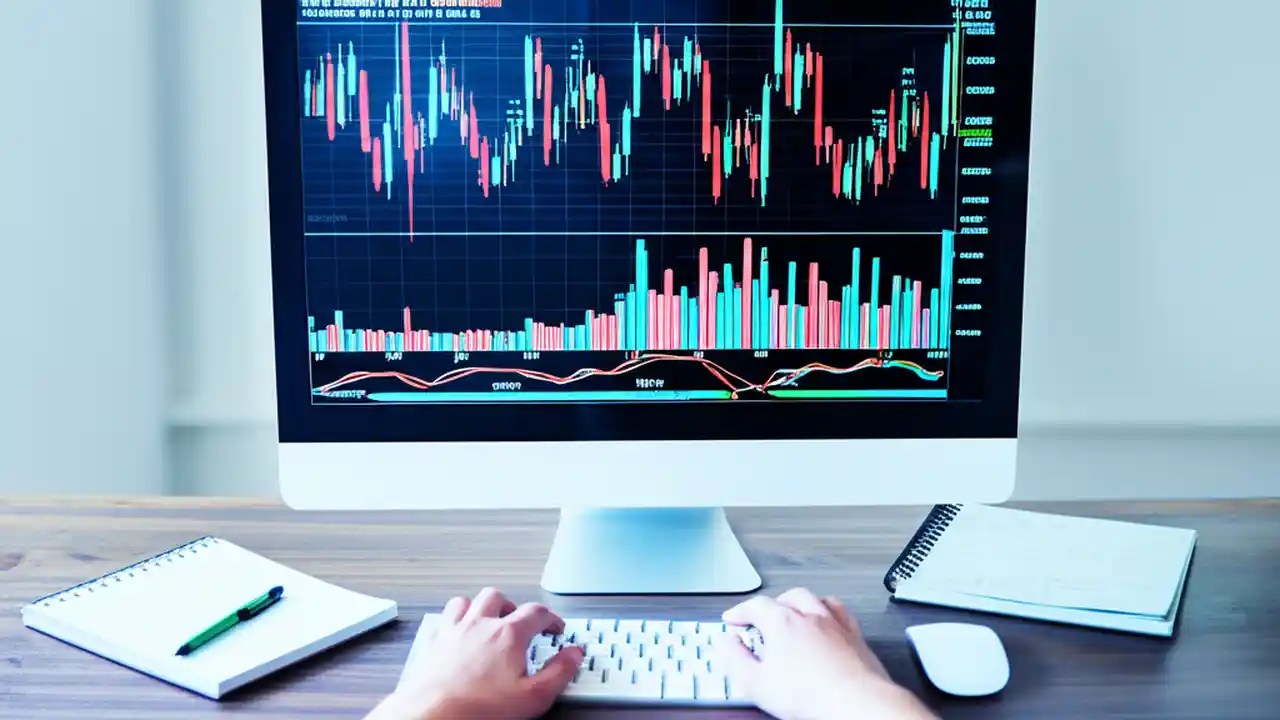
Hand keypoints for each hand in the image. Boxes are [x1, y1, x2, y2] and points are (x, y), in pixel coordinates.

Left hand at [368, 588, 583, 719]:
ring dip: (486, 606)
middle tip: (523, 623)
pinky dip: (458, 614)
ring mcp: (456, 629)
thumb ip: (559, 672)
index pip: (537, 612)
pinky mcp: (436, 639)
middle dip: (516, 608)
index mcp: (509, 635)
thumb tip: (573, 655)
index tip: (555, 628)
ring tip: (493, 618)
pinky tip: (460, 626)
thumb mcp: (533, 697)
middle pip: (502, 598)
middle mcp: (482, 624)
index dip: (551, 618)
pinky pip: (448, 613)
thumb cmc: (477, 707)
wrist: (433, 713)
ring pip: (473, 600)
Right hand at [717, 588, 935, 719]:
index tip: (733, 619)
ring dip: (800, 602)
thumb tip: (726, 643)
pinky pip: (841, 612)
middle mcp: (810, 615)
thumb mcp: (755, 682)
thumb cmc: (810, 694)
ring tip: (793, 611)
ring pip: (815, 599)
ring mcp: (835, 624)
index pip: (755, 606)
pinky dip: (829, 611)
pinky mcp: (856, 637)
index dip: (740, 611)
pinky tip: (829, 619)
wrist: (855, 702)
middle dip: (771, 604)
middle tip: (761, 617)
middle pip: (787, 597)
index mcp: (782, 622)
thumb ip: (735, 659)